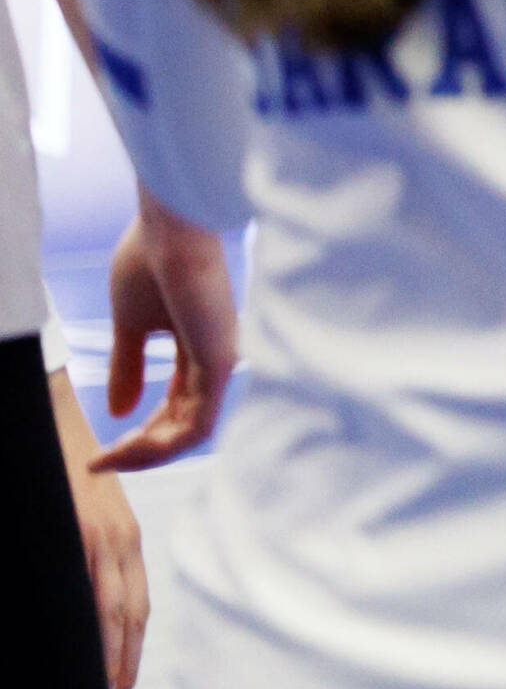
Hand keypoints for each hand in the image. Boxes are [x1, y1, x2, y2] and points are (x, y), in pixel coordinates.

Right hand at [49, 369, 147, 688]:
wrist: (54, 418)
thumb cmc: (65, 472)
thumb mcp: (85, 516)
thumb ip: (89, 556)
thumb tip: (80, 599)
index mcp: (124, 537)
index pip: (135, 606)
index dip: (131, 650)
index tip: (123, 687)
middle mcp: (120, 539)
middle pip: (130, 616)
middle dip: (124, 665)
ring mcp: (98, 536)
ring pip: (110, 610)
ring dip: (109, 655)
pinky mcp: (77, 531)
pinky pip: (83, 586)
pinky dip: (86, 622)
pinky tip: (79, 646)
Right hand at [93, 194, 238, 472]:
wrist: (170, 226)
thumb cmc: (152, 259)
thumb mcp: (130, 323)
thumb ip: (126, 366)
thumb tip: (119, 411)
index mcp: (198, 346)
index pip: (177, 405)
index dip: (142, 433)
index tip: (103, 451)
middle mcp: (214, 357)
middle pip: (182, 424)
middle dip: (141, 450)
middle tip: (101, 463)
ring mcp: (220, 361)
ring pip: (190, 433)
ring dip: (146, 455)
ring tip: (108, 460)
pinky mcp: (220, 363)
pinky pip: (196, 427)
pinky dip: (162, 446)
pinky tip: (127, 448)